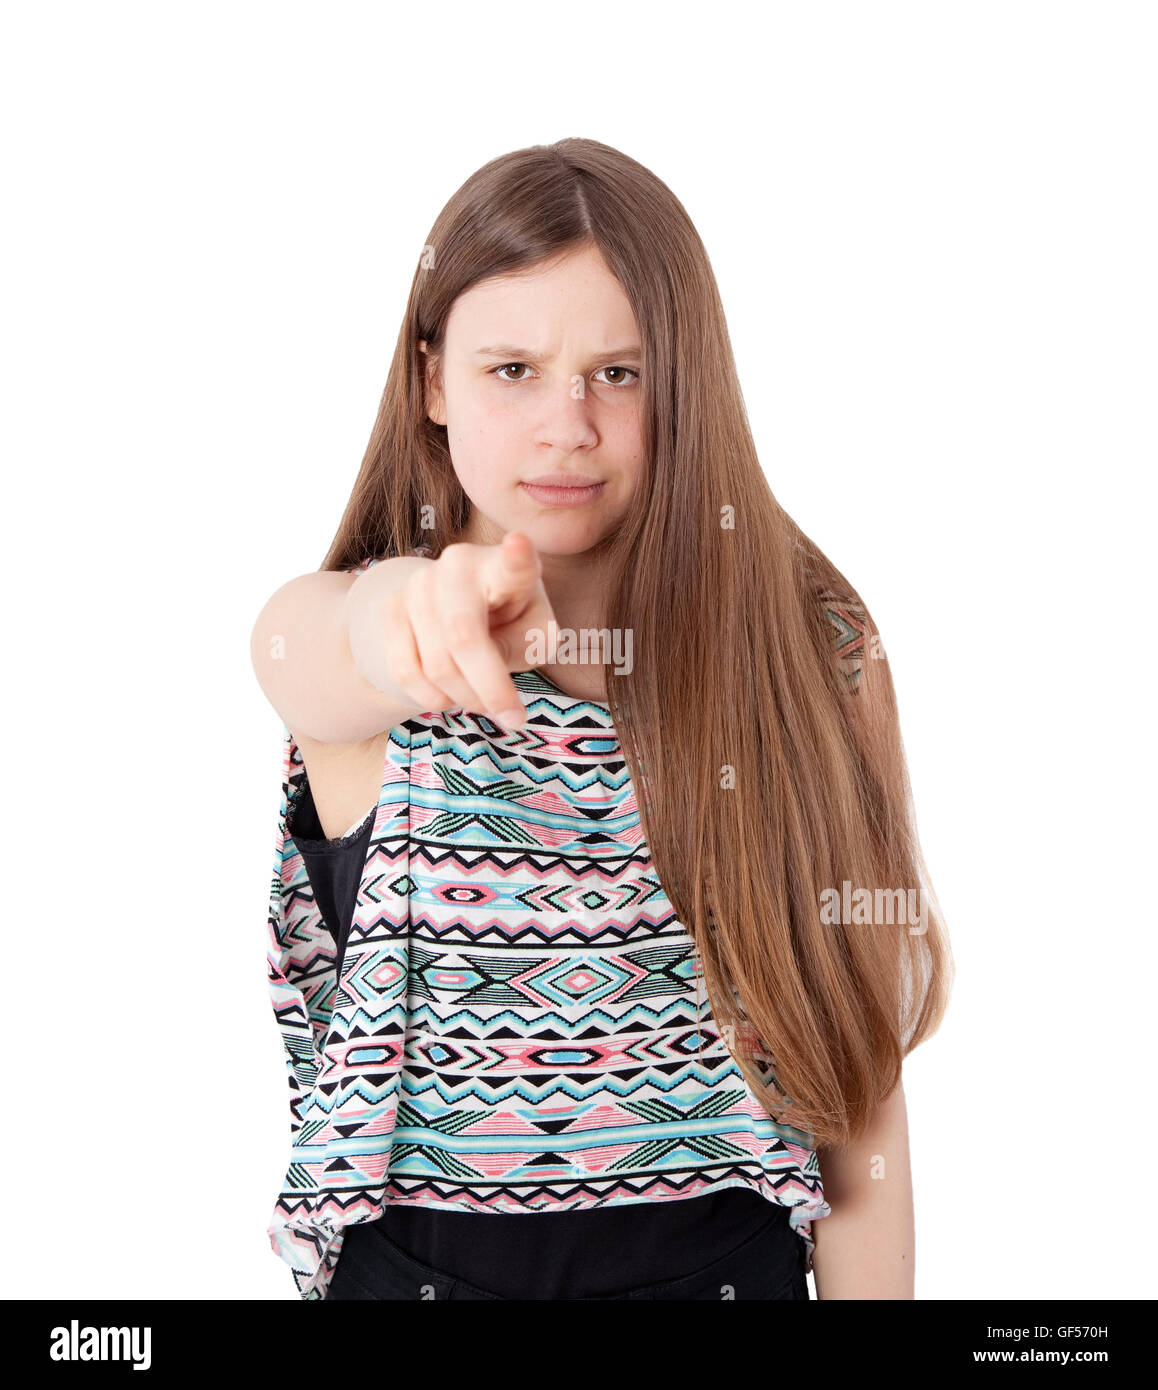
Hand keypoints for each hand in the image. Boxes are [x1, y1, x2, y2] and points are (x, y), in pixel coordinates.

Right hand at [349, 532, 555, 727]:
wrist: (462, 610)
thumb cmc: (511, 621)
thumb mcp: (535, 636)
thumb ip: (522, 646)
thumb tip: (486, 665)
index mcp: (505, 568)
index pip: (513, 562)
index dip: (516, 556)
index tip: (518, 544)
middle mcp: (459, 565)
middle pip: (464, 637)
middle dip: (489, 690)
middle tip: (512, 717)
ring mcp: (419, 583)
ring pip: (435, 664)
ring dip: (464, 698)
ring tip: (482, 701)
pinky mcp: (391, 607)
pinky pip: (404, 671)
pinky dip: (431, 698)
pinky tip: (450, 697)